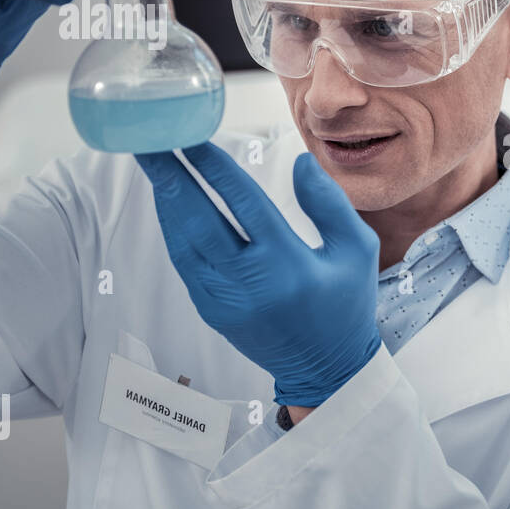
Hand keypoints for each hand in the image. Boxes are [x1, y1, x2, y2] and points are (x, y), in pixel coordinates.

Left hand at [135, 142, 382, 407]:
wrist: (327, 370)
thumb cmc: (347, 304)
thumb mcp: (357, 249)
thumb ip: (329, 203)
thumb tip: (298, 162)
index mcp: (289, 264)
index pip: (243, 202)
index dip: (214, 167)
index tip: (194, 138)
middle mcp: (251, 283)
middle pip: (200, 219)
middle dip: (172, 177)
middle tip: (152, 142)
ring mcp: (225, 300)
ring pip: (184, 242)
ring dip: (167, 201)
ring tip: (156, 165)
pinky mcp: (212, 311)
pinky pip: (185, 262)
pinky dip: (174, 229)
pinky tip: (172, 205)